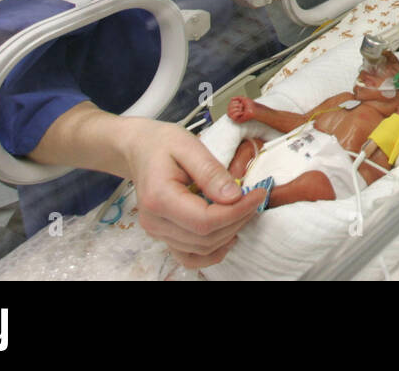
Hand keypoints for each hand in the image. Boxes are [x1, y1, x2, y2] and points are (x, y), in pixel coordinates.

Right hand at [120, 118, 264, 268]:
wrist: (140, 149)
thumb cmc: (162, 143)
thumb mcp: (188, 146)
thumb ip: (211, 172)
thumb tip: (234, 197)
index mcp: (159, 198)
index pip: (205, 221)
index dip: (237, 212)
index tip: (258, 194)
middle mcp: (155, 222)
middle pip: (205, 238)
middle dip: (238, 220)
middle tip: (255, 198)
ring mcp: (157, 232)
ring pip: (201, 249)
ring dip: (229, 233)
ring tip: (244, 209)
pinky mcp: (164, 235)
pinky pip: (189, 256)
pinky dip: (212, 250)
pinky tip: (228, 234)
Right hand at [227, 96, 255, 123]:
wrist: (254, 109)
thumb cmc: (251, 105)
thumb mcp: (243, 98)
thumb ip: (237, 98)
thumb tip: (231, 98)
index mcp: (235, 107)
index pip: (229, 105)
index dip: (233, 103)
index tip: (239, 102)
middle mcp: (235, 111)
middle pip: (228, 109)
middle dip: (235, 105)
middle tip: (241, 106)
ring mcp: (236, 116)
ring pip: (229, 113)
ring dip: (236, 109)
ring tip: (241, 109)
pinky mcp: (238, 120)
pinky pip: (233, 117)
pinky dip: (238, 113)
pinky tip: (242, 113)